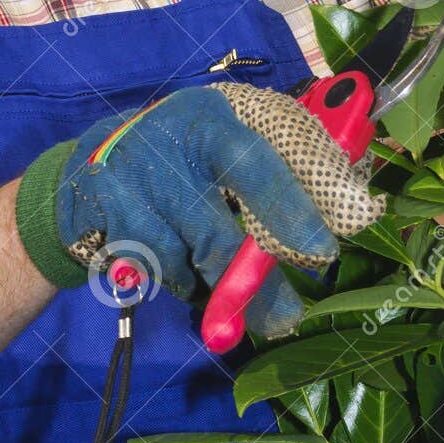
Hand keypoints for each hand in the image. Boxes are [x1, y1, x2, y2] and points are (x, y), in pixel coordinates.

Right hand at [14, 83, 384, 337]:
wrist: (90, 161)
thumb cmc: (186, 150)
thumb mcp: (232, 136)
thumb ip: (288, 164)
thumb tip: (353, 208)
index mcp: (212, 121)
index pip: (256, 166)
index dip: (290, 210)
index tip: (321, 252)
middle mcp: (164, 150)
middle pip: (213, 235)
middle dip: (252, 287)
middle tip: (284, 321)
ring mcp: (124, 189)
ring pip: (180, 265)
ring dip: (204, 283)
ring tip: (212, 276)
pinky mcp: (95, 223)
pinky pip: (146, 276)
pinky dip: (170, 281)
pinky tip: (170, 262)